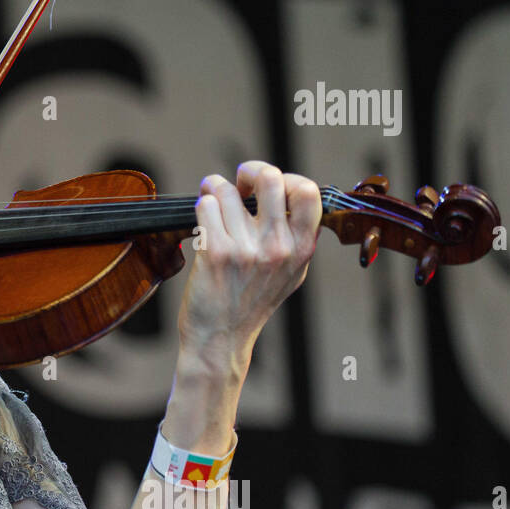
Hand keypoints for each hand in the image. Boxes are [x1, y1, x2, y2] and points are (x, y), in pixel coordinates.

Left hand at [177, 161, 321, 368]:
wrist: (220, 338)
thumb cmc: (251, 302)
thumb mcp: (291, 272)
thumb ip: (296, 236)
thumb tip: (289, 191)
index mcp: (301, 249)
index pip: (308, 192)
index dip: (286, 177)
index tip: (267, 186)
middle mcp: (278, 248)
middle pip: (270, 178)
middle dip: (249, 170)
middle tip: (237, 181)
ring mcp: (246, 250)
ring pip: (228, 191)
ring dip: (214, 188)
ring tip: (211, 199)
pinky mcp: (216, 253)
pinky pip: (206, 206)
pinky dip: (201, 205)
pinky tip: (201, 218)